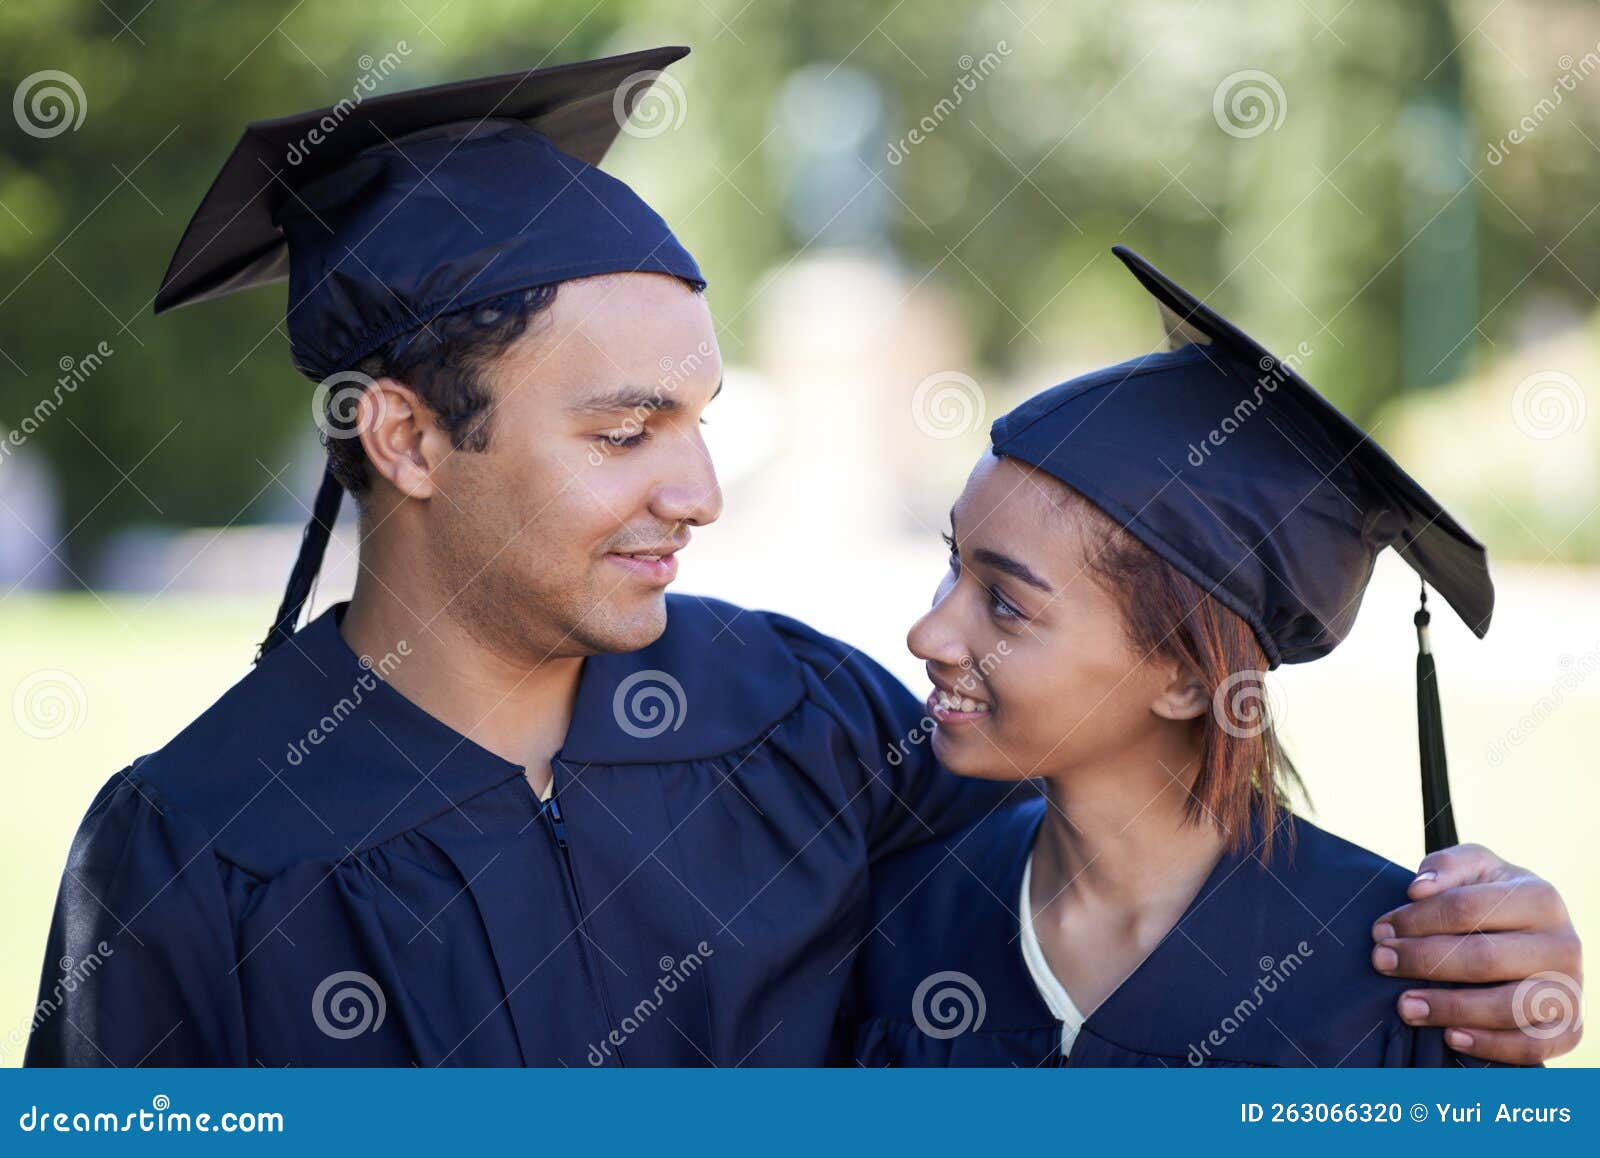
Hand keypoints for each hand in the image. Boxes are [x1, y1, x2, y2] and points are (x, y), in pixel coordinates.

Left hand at [1370, 843, 1582, 1064]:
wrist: (1535, 935)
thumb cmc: (1493, 899)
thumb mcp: (1474, 869)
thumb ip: (1447, 866)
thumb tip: (1419, 889)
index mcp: (1540, 898)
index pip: (1467, 908)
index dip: (1417, 920)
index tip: (1380, 930)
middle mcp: (1564, 944)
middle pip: (1484, 958)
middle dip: (1424, 961)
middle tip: (1382, 962)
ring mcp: (1570, 990)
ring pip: (1507, 1006)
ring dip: (1450, 1008)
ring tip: (1405, 1006)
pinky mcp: (1569, 1029)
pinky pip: (1532, 1046)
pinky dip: (1491, 1046)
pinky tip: (1450, 1037)